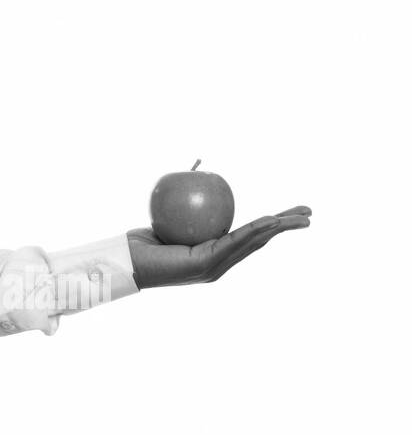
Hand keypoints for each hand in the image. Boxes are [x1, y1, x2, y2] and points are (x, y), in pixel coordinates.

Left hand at [127, 206, 311, 289]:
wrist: (125, 260)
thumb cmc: (143, 238)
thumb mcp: (169, 212)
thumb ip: (185, 196)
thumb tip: (196, 167)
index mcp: (215, 254)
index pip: (249, 237)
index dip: (271, 224)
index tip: (289, 212)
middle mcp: (219, 263)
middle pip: (260, 241)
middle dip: (286, 228)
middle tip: (309, 216)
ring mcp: (215, 267)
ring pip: (253, 243)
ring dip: (277, 229)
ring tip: (298, 219)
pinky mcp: (206, 265)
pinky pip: (233, 243)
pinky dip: (253, 231)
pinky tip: (269, 221)